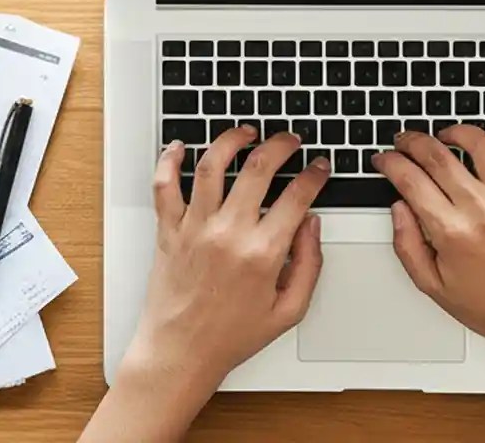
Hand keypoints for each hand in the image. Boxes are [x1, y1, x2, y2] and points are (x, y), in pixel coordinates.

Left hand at [121, 126, 326, 386]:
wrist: (179, 353)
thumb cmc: (231, 337)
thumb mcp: (289, 311)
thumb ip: (310, 264)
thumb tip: (312, 225)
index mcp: (263, 253)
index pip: (297, 196)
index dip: (314, 175)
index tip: (319, 167)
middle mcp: (228, 234)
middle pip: (258, 168)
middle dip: (281, 145)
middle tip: (289, 141)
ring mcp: (195, 228)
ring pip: (213, 165)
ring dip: (232, 139)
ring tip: (245, 132)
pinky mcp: (169, 231)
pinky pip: (165, 186)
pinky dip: (170, 160)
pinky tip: (181, 147)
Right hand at [372, 113, 484, 363]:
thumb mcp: (432, 286)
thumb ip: (407, 244)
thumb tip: (398, 207)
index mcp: (452, 232)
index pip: (410, 179)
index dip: (390, 162)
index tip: (385, 159)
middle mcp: (483, 209)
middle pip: (438, 155)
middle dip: (413, 142)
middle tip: (406, 142)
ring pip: (482, 143)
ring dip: (457, 131)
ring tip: (448, 134)